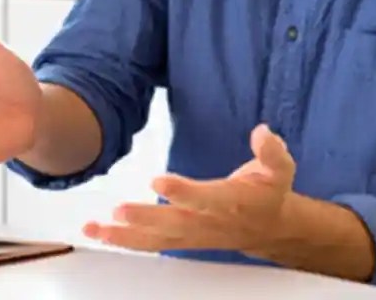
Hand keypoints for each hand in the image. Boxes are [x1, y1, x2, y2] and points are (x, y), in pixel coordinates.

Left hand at [84, 124, 295, 255]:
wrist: (271, 228)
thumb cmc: (269, 193)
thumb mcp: (280, 169)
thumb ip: (272, 152)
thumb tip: (262, 131)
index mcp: (230, 203)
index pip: (204, 199)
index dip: (183, 192)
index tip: (158, 181)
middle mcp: (207, 222)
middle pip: (172, 223)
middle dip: (144, 219)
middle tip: (118, 211)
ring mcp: (191, 235)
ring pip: (155, 240)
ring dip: (123, 235)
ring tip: (94, 227)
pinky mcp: (180, 240)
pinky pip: (150, 244)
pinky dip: (122, 240)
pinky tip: (98, 232)